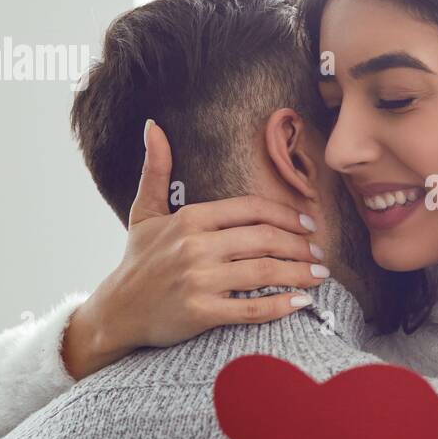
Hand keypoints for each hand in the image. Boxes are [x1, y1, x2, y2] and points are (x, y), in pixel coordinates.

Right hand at [61, 119, 328, 377]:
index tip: (309, 224)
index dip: (287, 215)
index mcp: (191, 218)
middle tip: (321, 252)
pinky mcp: (201, 312)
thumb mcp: (144, 212)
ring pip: (264, 271)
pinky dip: (280, 306)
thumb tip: (153, 126)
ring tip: (320, 274)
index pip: (253, 209)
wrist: (117, 311)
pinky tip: (301, 302)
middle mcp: (196, 246)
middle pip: (265, 238)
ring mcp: (199, 280)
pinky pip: (251, 308)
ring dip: (300, 272)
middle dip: (301, 245)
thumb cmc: (137, 260)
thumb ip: (156, 169)